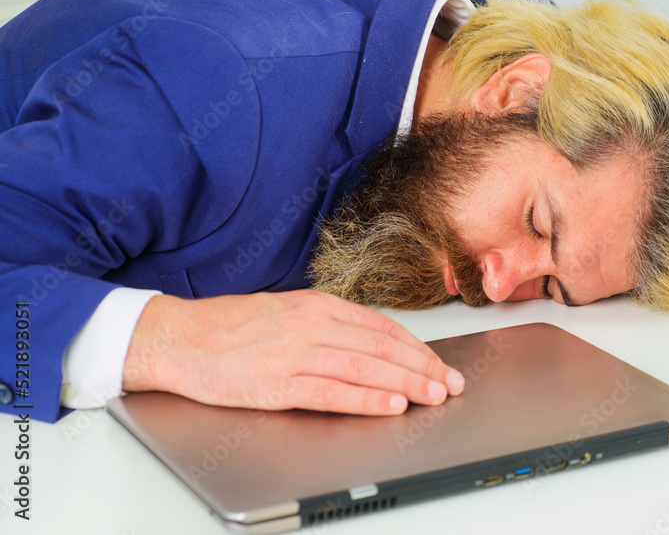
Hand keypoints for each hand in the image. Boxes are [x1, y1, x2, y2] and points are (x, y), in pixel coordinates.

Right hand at [122, 290, 463, 414]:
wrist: (176, 337)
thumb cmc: (230, 328)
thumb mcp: (286, 314)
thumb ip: (328, 326)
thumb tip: (374, 346)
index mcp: (316, 305)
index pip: (381, 326)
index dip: (417, 347)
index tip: (440, 364)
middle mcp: (310, 324)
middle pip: (381, 346)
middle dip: (423, 367)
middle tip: (451, 384)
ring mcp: (293, 352)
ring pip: (365, 367)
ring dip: (406, 383)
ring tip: (434, 396)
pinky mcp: (274, 382)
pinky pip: (331, 392)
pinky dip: (366, 399)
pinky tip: (391, 405)